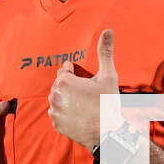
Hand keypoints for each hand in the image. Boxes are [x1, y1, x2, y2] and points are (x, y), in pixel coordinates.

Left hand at [48, 29, 121, 149]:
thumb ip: (105, 52)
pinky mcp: (56, 123)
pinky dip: (66, 111)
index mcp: (64, 82)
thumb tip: (108, 30)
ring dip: (68, 98)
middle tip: (87, 94)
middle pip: (60, 84)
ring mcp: (54, 111)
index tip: (85, 81)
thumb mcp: (108, 76)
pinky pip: (58, 112)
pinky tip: (79, 114)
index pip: (65, 69)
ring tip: (84, 104)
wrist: (107, 133)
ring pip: (59, 98)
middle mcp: (55, 95)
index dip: (76, 73)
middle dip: (71, 86)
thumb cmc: (107, 104)